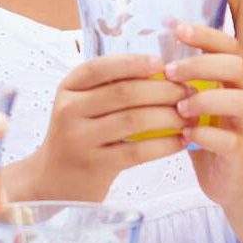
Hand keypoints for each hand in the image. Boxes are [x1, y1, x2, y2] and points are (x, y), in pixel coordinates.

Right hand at [13, 55, 186, 200]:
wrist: (53, 179)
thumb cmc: (79, 135)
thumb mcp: (82, 104)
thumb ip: (110, 86)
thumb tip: (162, 69)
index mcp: (68, 88)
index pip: (102, 67)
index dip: (134, 63)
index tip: (162, 63)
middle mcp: (69, 110)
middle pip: (124, 92)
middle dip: (163, 90)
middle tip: (188, 92)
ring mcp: (80, 139)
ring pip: (133, 120)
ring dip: (168, 116)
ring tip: (189, 116)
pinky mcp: (95, 166)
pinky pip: (137, 151)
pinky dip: (164, 145)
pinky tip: (181, 141)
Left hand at [165, 21, 242, 204]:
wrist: (234, 178)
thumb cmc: (211, 132)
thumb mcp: (198, 100)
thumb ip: (182, 79)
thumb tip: (148, 50)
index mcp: (235, 78)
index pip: (229, 45)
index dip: (205, 34)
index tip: (177, 28)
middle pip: (238, 66)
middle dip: (202, 64)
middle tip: (170, 72)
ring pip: (241, 101)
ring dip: (206, 100)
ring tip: (180, 108)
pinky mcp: (241, 152)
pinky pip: (229, 140)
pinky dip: (205, 135)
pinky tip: (185, 134)